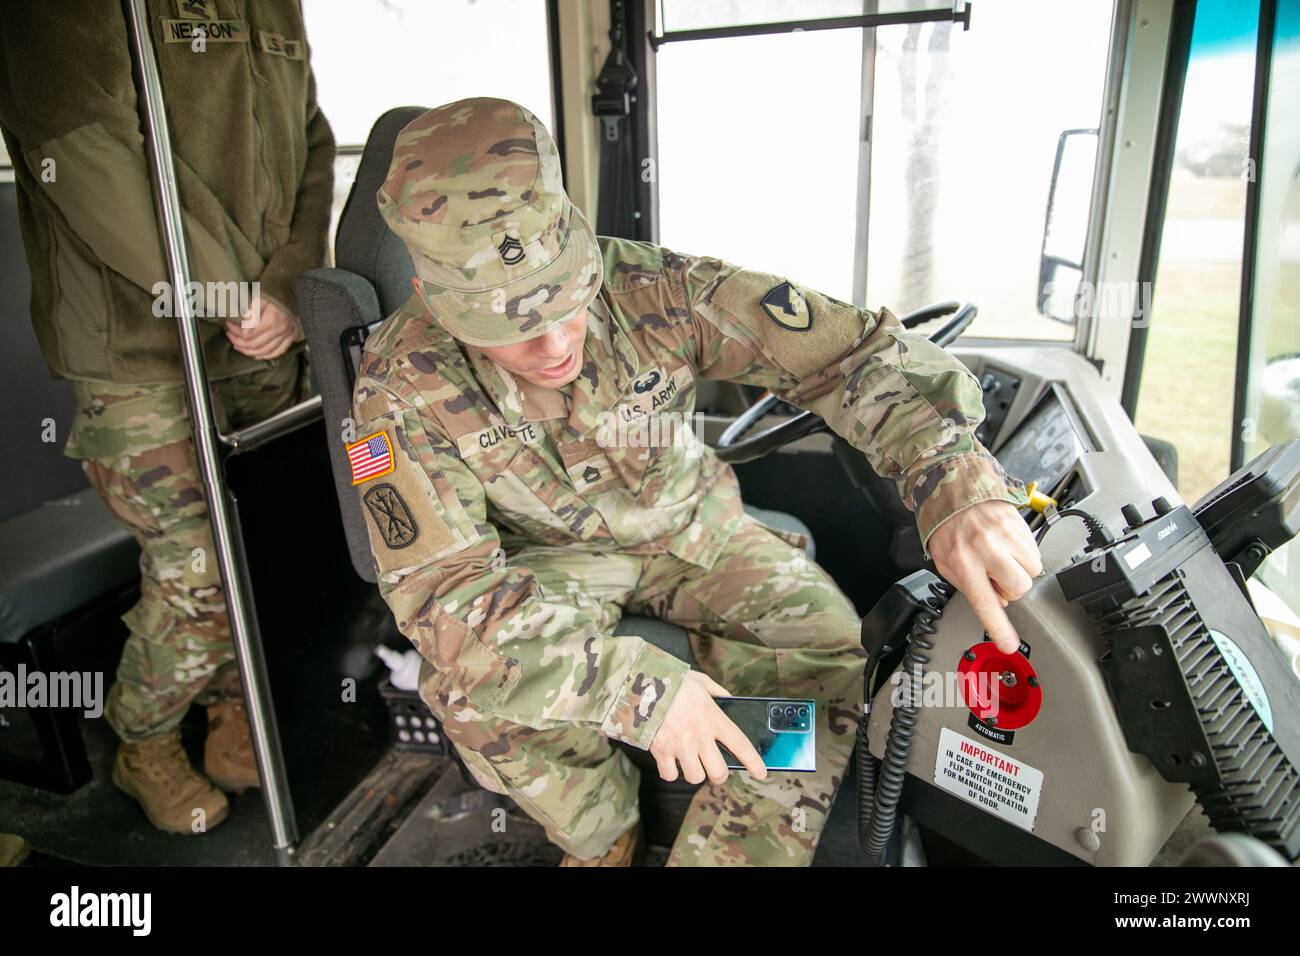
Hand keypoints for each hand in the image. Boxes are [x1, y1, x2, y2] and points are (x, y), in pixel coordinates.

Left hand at [225, 298, 301, 359]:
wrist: (290, 288)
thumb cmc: (273, 291)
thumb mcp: (259, 298)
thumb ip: (251, 315)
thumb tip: (244, 332)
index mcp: (272, 321)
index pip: (249, 336)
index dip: (236, 333)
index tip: (228, 326)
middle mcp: (280, 331)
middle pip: (256, 345)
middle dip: (239, 343)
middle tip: (230, 337)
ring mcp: (287, 335)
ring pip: (265, 351)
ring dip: (250, 352)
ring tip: (239, 347)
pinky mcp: (291, 336)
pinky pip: (279, 351)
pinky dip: (267, 356)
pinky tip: (257, 355)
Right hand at [650, 671, 767, 784]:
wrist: (642, 684)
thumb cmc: (673, 682)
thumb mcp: (701, 681)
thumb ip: (717, 692)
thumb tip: (729, 699)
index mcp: (713, 718)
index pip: (740, 744)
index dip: (753, 762)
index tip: (761, 773)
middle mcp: (699, 736)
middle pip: (718, 772)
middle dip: (719, 775)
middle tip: (714, 769)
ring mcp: (680, 746)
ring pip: (696, 777)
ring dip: (695, 773)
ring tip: (691, 763)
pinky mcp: (661, 751)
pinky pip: (670, 775)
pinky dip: (672, 772)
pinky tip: (671, 762)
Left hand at [927, 499, 1043, 653]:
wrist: (953, 487)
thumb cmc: (946, 528)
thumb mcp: (946, 562)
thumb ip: (969, 585)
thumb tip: (996, 602)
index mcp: (964, 562)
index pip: (986, 603)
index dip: (999, 627)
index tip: (1009, 644)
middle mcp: (987, 548)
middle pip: (1020, 586)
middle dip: (1012, 588)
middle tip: (998, 579)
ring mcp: (1005, 534)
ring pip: (1032, 568)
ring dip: (1020, 569)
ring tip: (1002, 558)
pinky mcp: (1019, 522)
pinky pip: (1034, 549)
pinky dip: (1023, 552)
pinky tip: (1007, 545)